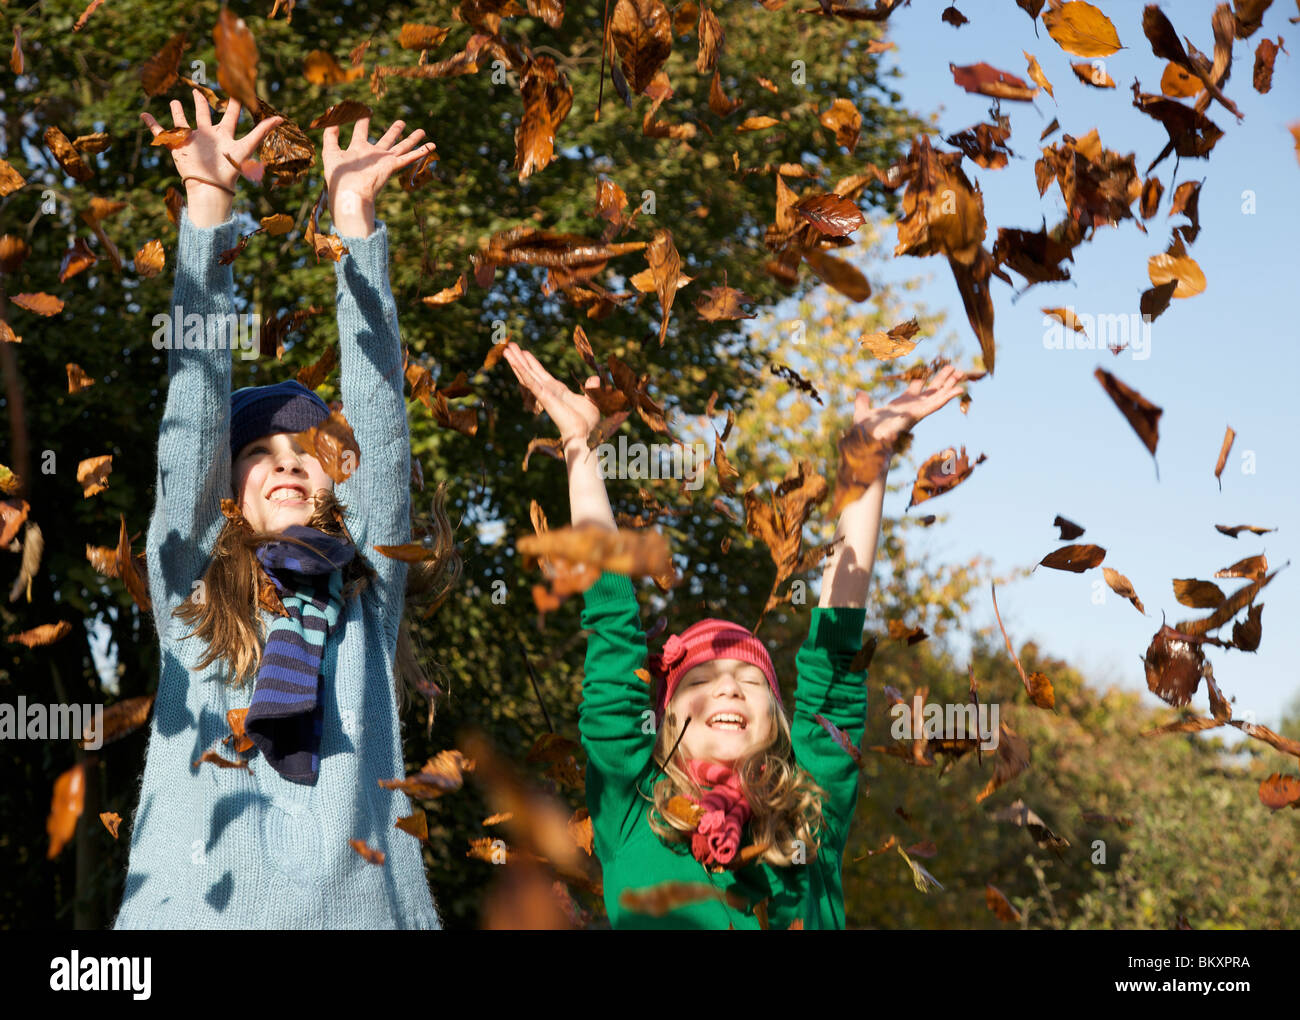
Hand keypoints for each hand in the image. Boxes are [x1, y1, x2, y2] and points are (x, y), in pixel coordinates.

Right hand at [140, 90, 281, 215]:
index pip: (231, 115)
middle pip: (204, 115)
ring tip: (174, 102)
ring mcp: (192, 140)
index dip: (234, 103)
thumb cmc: (230, 169)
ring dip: (177, 112)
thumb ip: (262, 132)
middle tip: (197, 91)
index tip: (235, 89)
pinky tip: (144, 115)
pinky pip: (161, 133)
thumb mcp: (246, 147)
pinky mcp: (177, 146)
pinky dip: (152, 124)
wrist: (211, 187)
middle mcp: (208, 135)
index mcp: (224, 134)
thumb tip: (281, 118)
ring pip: (182, 121)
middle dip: (200, 103)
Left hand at [321, 117, 433, 231]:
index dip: (362, 121)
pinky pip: (409, 157)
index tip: (365, 112)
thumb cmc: (339, 176)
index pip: (361, 132)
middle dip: (394, 131)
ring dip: (412, 139)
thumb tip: (332, 120)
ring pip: (402, 146)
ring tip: (422, 131)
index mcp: (358, 150)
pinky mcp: (392, 165)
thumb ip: (330, 136)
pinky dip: (421, 152)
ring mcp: (384, 160)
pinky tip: (432, 146)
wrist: (349, 193)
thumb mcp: (330, 152)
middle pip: (387, 139)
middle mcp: (374, 155)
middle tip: (402, 123)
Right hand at [501, 342, 600, 445]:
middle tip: (509, 345)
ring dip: (516, 362)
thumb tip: (595, 379)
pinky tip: (513, 362)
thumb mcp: (592, 399)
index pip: (541, 373)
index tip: (524, 352)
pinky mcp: (544, 396)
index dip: (532, 362)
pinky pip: (530, 382)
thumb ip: (591, 388)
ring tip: (506, 350)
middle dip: (520, 358)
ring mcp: (544, 393)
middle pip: (530, 371)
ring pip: (526, 375)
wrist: (585, 433)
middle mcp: (548, 390)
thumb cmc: (587, 421)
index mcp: (557, 390)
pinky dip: (521, 371)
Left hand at [853, 364, 967, 446]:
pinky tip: (960, 390)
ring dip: (949, 384)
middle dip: (942, 379)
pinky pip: (936, 404)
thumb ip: (862, 402)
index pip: (915, 389)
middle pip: (931, 389)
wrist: (866, 440)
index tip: (928, 370)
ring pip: (937, 394)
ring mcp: (917, 410)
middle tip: (953, 367)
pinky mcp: (919, 414)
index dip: (922, 379)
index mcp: (901, 404)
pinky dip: (948, 396)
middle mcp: (912, 406)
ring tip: (961, 372)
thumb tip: (860, 393)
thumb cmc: (865, 431)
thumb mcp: (863, 412)